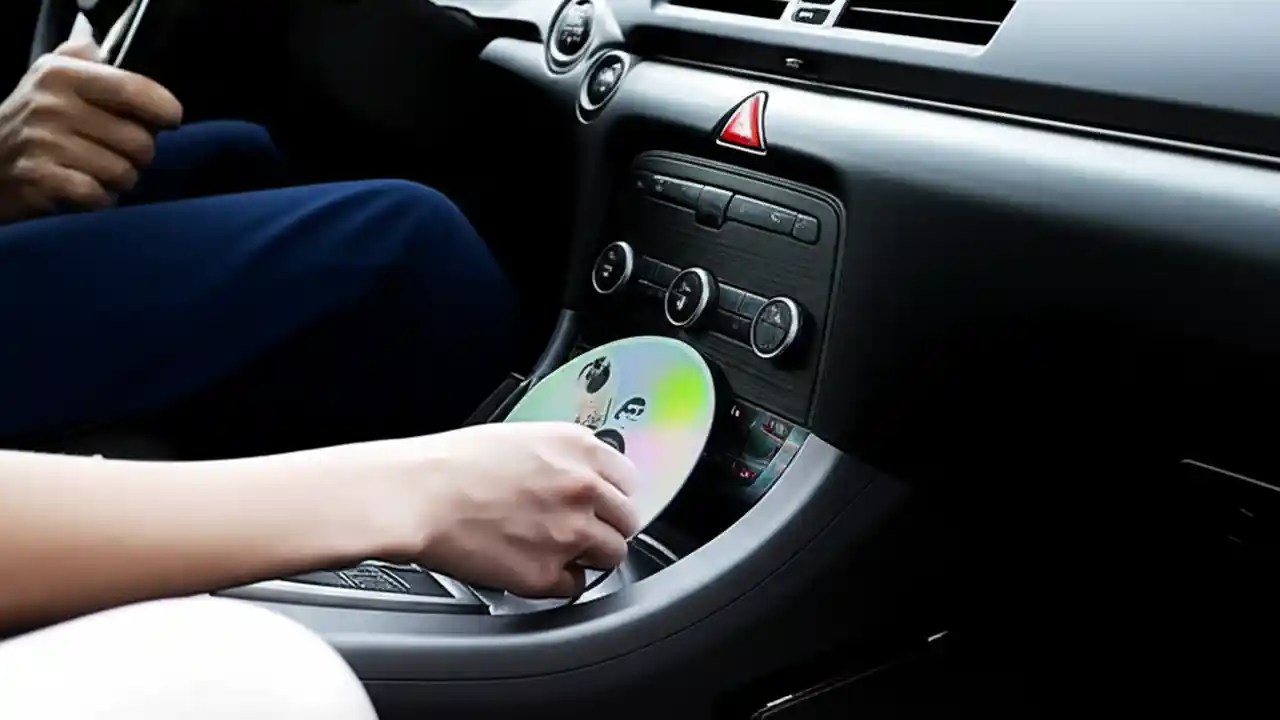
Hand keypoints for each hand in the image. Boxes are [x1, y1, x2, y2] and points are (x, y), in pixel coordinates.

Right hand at [0, 39, 182, 221]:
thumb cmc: (33, 121)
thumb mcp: (50, 77)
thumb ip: (82, 57)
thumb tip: (103, 46)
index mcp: (63, 73)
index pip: (135, 89)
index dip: (165, 109)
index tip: (168, 119)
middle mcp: (53, 104)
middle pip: (140, 142)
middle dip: (139, 156)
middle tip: (117, 153)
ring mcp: (45, 142)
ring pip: (124, 173)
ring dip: (118, 180)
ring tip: (97, 172)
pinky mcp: (40, 178)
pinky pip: (99, 195)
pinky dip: (98, 200)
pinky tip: (83, 190)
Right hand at [391, 423, 640, 597]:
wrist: (417, 496)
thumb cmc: (453, 464)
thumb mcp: (521, 438)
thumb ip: (563, 457)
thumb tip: (583, 476)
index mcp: (579, 448)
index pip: (628, 478)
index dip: (613, 493)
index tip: (603, 502)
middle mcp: (583, 488)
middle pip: (626, 520)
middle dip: (606, 526)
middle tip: (580, 529)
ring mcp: (570, 533)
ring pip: (611, 554)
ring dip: (590, 555)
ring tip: (557, 550)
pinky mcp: (548, 573)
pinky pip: (574, 586)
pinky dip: (559, 581)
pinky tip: (535, 566)